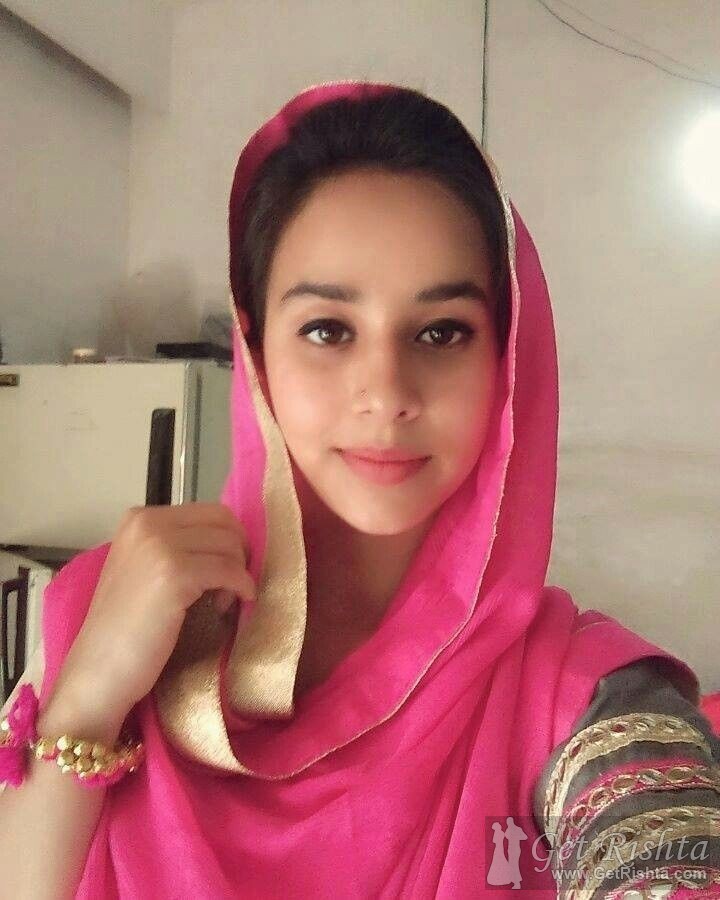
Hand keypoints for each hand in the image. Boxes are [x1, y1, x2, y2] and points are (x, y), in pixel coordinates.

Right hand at [54, 502, 255, 725]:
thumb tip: (231, 542)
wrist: (97, 671)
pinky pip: (230, 570)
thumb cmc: (124, 629)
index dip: (228, 540)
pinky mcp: (174, 574)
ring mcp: (160, 546)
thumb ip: (176, 547)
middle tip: (228, 586)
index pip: (210, 512)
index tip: (224, 570)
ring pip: (230, 545)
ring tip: (218, 602)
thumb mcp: (144, 569)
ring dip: (236, 574)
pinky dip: (240, 588)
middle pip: (224, 523)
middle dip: (237, 554)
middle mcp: (148, 523)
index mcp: (139, 518)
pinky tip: (224, 607)